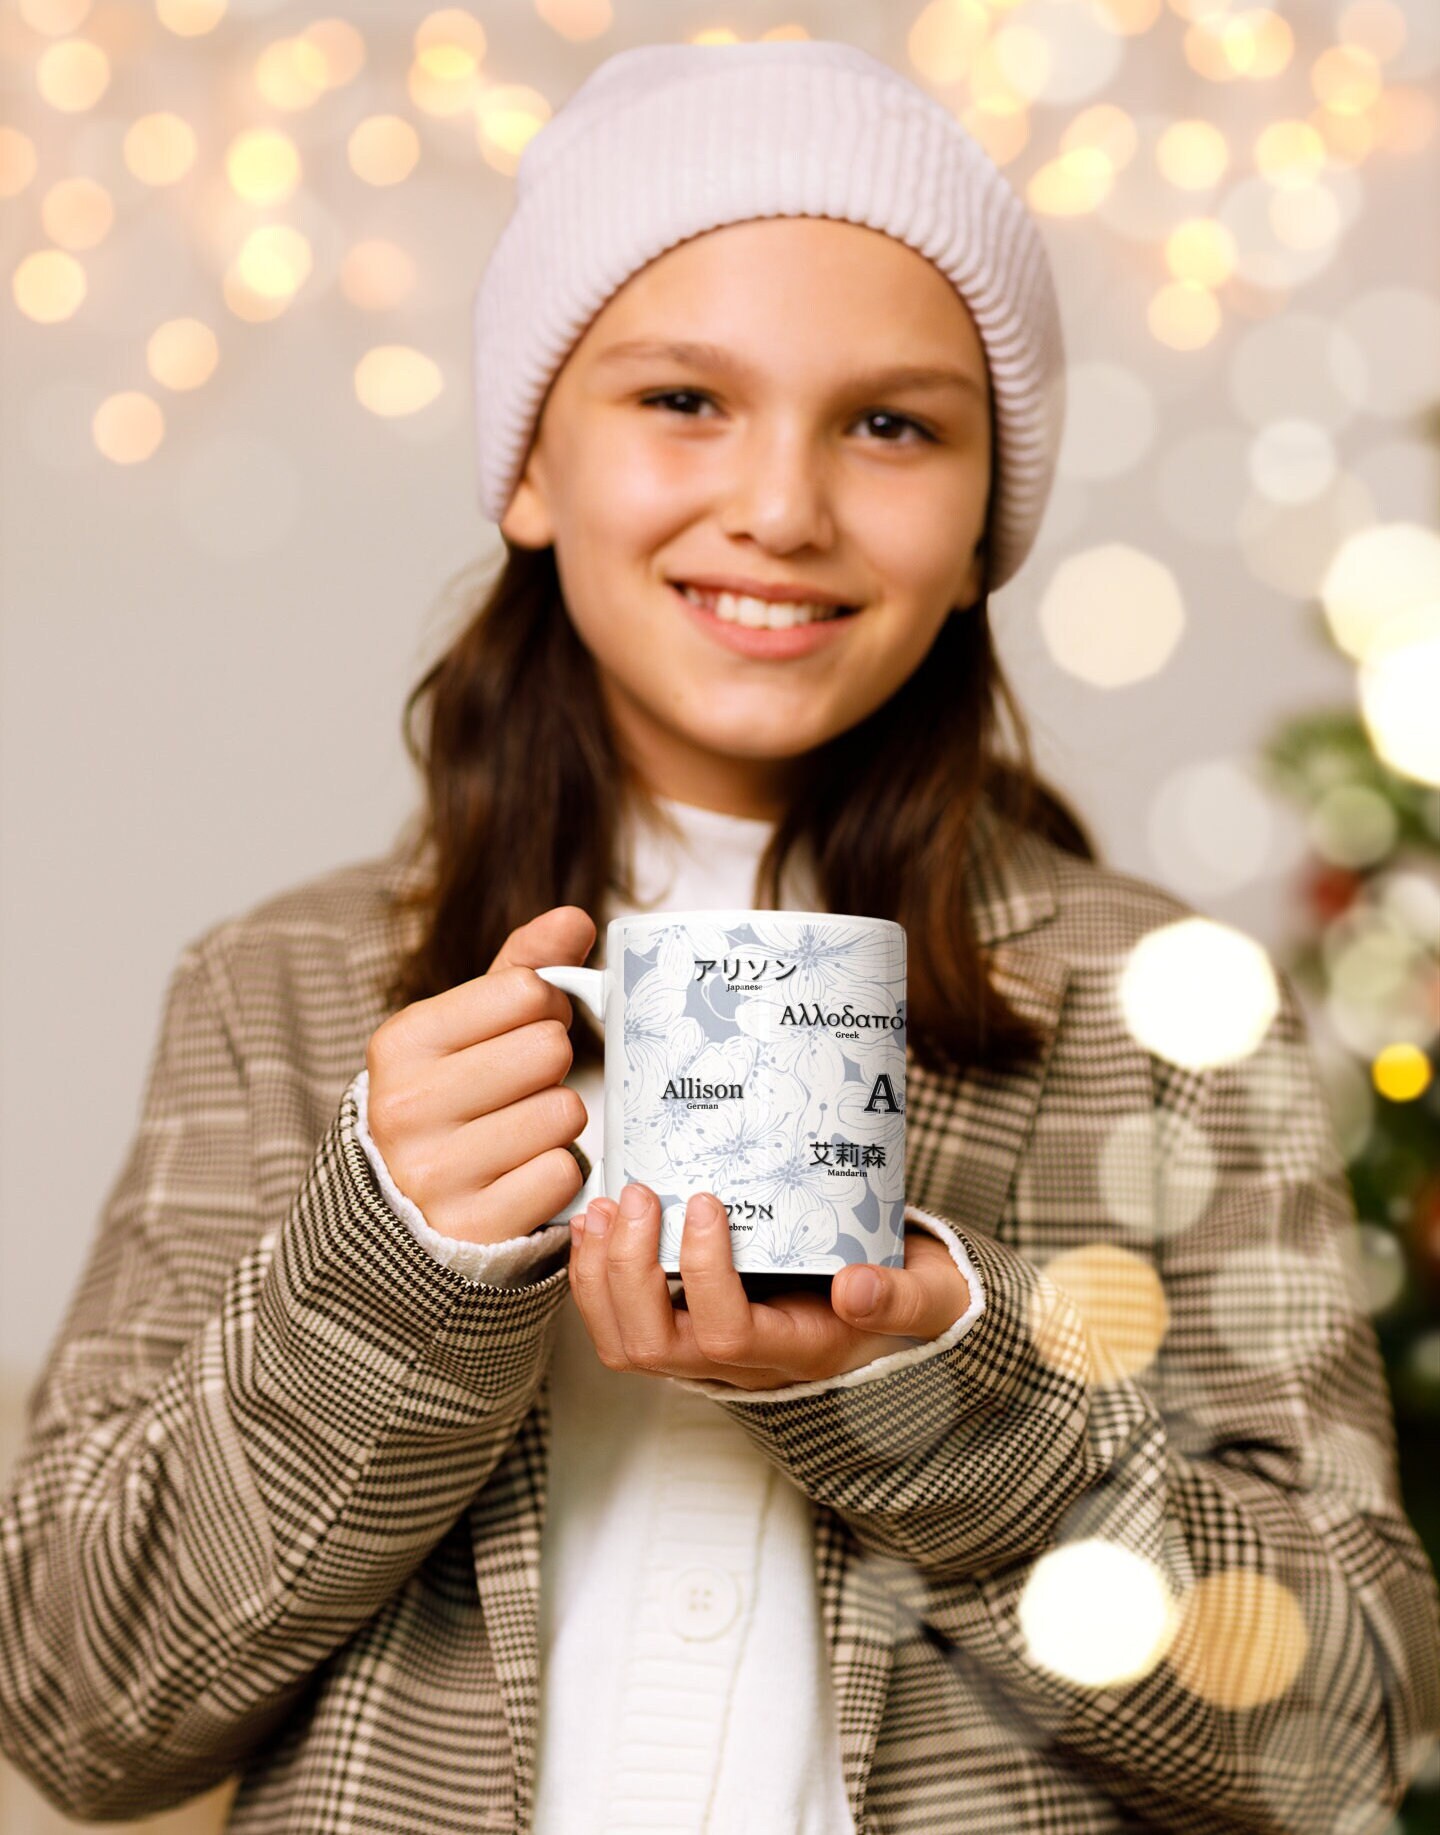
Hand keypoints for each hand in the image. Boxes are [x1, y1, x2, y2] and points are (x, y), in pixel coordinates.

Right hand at [364, 906, 595, 1245]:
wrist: (404, 1209)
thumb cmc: (452, 1099)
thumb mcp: (469, 1027)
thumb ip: (523, 967)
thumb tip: (576, 918)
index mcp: (403, 1043)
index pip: (527, 991)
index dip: (545, 1009)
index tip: (521, 1032)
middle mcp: (407, 1106)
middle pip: (549, 1050)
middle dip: (553, 1068)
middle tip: (526, 1087)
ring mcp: (435, 1174)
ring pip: (563, 1114)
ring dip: (558, 1123)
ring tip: (521, 1133)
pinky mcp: (473, 1228)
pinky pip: (563, 1174)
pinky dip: (558, 1173)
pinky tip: (523, 1175)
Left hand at [566, 1184, 970, 1390]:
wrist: (899, 1311)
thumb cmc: (910, 1298)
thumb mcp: (930, 1297)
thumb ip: (903, 1298)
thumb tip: (856, 1290)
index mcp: (798, 1353)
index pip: (728, 1337)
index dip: (703, 1274)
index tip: (706, 1201)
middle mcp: (742, 1365)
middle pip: (656, 1347)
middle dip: (630, 1271)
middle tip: (639, 1196)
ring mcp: (707, 1351)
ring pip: (627, 1344)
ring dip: (601, 1276)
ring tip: (606, 1207)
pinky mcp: (687, 1327)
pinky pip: (620, 1324)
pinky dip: (595, 1277)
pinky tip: (596, 1223)